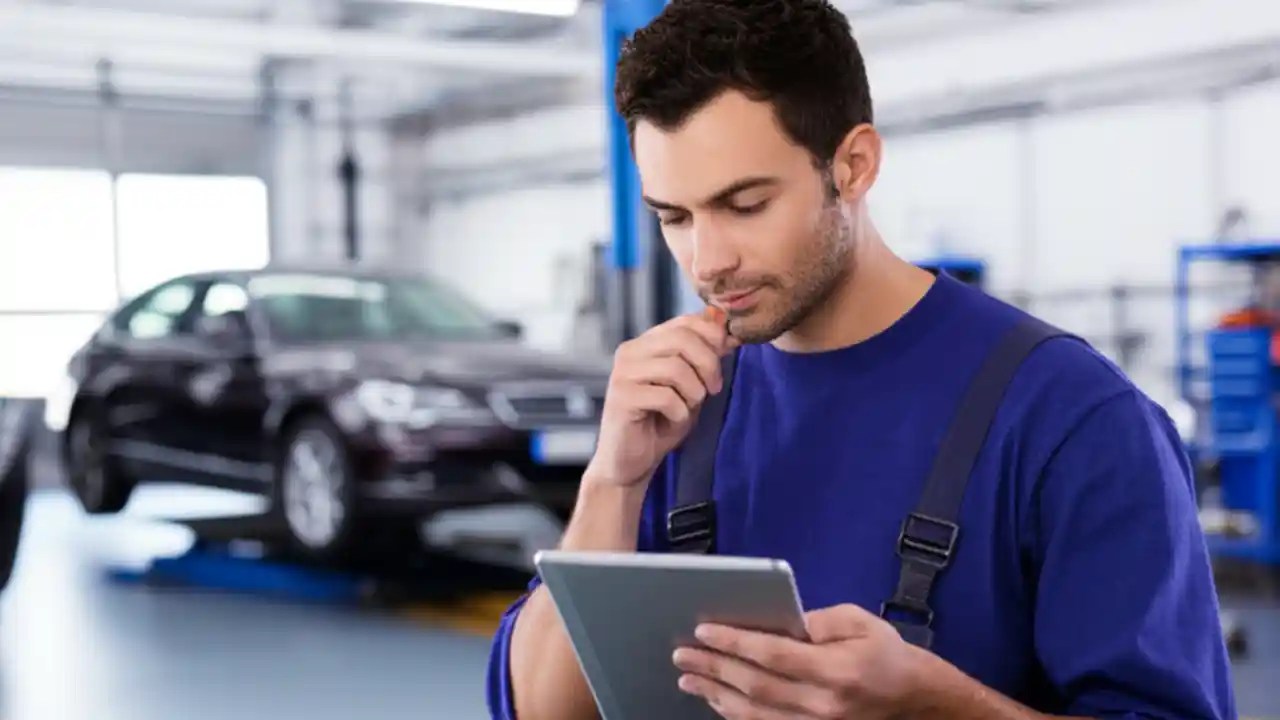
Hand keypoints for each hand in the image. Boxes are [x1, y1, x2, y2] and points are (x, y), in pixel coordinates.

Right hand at [585, 306, 737, 488]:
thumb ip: (703, 359)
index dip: (713, 336)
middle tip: (714, 389)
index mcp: (645, 343)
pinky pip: (666, 397)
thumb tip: (729, 334)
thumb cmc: (661, 423)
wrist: (631, 462)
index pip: (685, 321)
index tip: (727, 355)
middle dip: (708, 364)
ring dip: (694, 392)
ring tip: (688, 408)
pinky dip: (680, 413)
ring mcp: (623, 374)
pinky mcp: (622, 398)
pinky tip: (672, 421)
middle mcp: (630, 352)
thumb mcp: (691, 385)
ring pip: (676, 368)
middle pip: (682, 339)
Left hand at [672, 603, 926, 719]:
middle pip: (756, 686)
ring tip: (687, 677)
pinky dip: (735, 714)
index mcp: (837, 670)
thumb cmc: (886, 653)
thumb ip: (818, 620)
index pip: (775, 655)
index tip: (705, 630)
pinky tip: (715, 699)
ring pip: (754, 714)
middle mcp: (823, 704)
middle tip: (682, 653)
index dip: (736, 642)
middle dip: (715, 667)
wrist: (915, 700)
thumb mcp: (860, 621)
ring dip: (715, 694)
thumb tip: (779, 622)